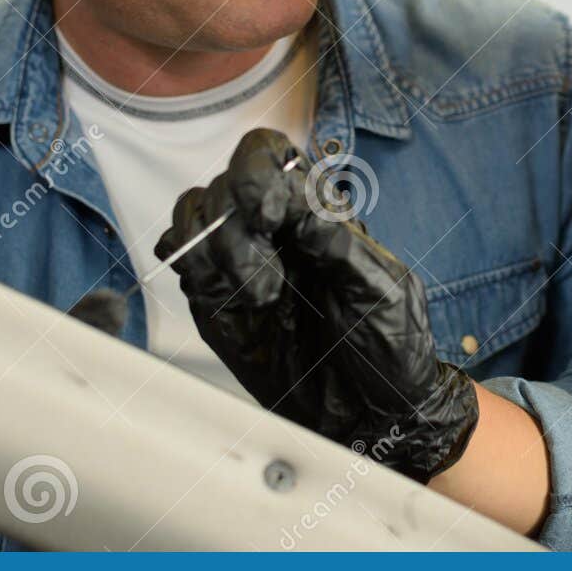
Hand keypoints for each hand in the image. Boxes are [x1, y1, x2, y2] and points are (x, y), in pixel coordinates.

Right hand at [157, 128, 477, 481]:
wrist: (370, 415)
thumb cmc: (389, 348)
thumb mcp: (381, 290)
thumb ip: (340, 243)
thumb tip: (300, 205)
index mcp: (319, 212)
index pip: (269, 155)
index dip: (257, 172)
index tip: (269, 216)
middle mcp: (275, 229)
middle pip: (223, 182)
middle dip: (235, 225)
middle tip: (268, 283)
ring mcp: (241, 262)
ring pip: (194, 213)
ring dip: (214, 249)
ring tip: (261, 298)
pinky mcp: (217, 300)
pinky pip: (182, 259)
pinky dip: (189, 265)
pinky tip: (227, 295)